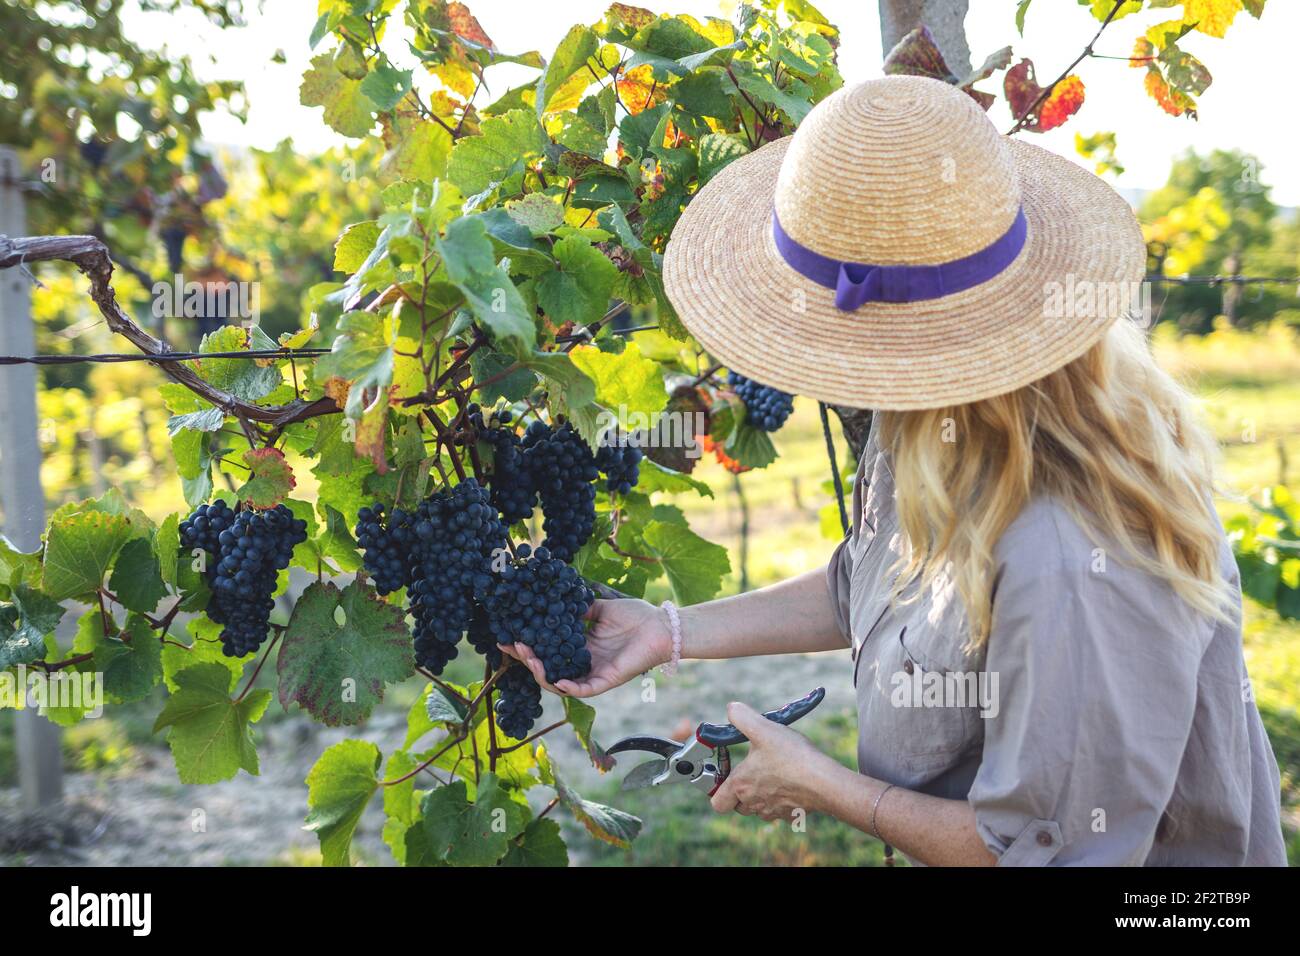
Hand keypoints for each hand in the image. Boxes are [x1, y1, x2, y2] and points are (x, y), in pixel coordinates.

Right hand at [501, 597, 671, 697]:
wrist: (662, 626)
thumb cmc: (637, 617)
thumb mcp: (602, 609)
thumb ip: (582, 608)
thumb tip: (559, 600)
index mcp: (581, 648)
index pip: (548, 652)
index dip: (527, 647)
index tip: (508, 636)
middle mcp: (584, 664)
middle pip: (548, 669)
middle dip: (527, 660)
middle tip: (513, 646)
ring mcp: (595, 673)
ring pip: (560, 683)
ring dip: (542, 673)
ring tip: (529, 658)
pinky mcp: (608, 680)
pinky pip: (584, 690)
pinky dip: (569, 687)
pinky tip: (556, 679)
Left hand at [709, 702, 829, 821]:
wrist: (823, 780)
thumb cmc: (791, 756)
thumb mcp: (762, 728)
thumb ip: (741, 717)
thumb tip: (731, 709)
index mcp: (740, 785)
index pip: (718, 802)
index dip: (719, 791)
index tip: (728, 775)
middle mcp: (753, 802)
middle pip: (738, 805)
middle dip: (741, 791)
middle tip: (752, 771)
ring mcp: (772, 811)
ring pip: (758, 808)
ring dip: (761, 795)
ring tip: (773, 773)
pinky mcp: (790, 814)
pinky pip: (778, 810)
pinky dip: (781, 799)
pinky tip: (790, 781)